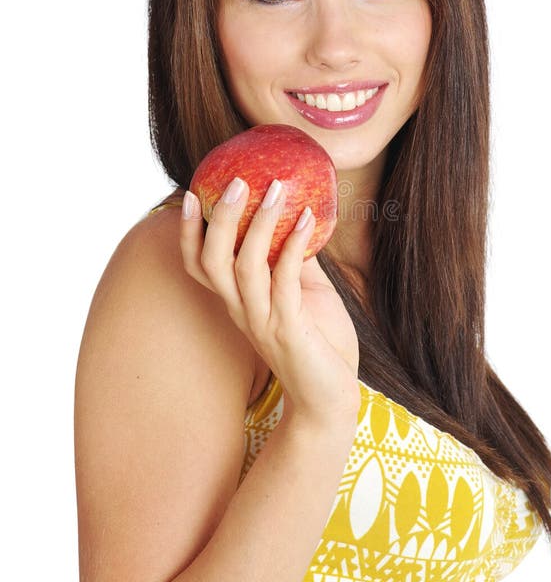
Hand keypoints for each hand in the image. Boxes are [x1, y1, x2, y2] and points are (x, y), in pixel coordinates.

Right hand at [180, 178, 360, 428]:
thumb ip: (293, 261)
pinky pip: (286, 281)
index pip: (198, 265)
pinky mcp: (289, 330)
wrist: (331, 400)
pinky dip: (294, 246)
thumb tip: (299, 220)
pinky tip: (308, 218)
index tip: (191, 194)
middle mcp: (241, 311)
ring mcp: (262, 321)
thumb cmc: (318, 344)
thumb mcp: (304, 294)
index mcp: (238, 302)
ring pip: (245, 266)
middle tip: (236, 181)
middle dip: (221, 218)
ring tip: (276, 188)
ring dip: (260, 223)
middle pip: (213, 260)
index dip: (189, 232)